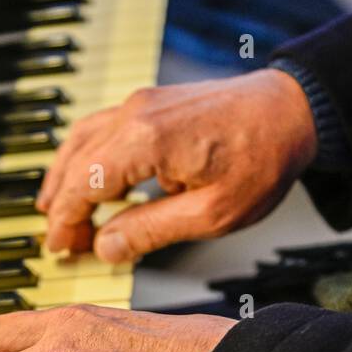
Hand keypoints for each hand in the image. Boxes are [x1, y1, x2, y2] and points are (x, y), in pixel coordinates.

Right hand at [36, 69, 316, 262]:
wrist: (293, 109)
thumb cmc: (262, 159)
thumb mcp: (211, 214)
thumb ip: (151, 231)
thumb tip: (105, 247)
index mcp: (146, 140)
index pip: (83, 184)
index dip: (66, 220)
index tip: (60, 248)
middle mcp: (135, 114)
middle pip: (76, 161)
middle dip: (62, 205)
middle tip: (63, 243)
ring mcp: (141, 103)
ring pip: (82, 140)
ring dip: (66, 177)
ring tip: (59, 212)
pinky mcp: (151, 103)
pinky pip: (102, 128)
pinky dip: (86, 157)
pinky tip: (90, 180)